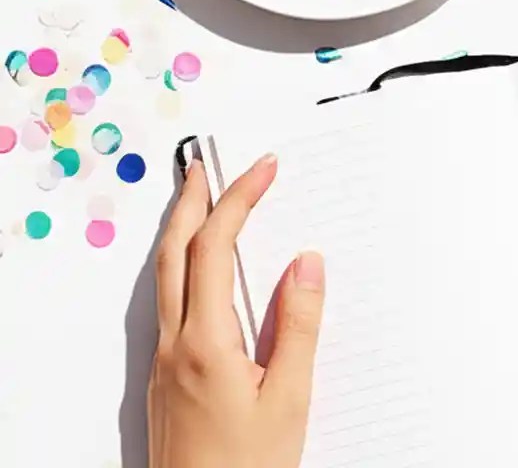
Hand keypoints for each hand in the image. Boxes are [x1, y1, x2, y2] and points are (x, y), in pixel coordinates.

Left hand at [148, 154, 325, 467]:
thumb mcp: (290, 399)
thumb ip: (297, 327)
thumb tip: (306, 264)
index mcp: (205, 345)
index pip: (215, 251)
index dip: (238, 202)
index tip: (262, 170)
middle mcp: (174, 348)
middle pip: (173, 255)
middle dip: (190, 202)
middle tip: (207, 166)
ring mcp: (163, 365)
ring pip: (164, 280)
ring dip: (181, 233)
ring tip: (201, 204)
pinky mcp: (165, 382)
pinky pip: (170, 307)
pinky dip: (183, 271)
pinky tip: (204, 276)